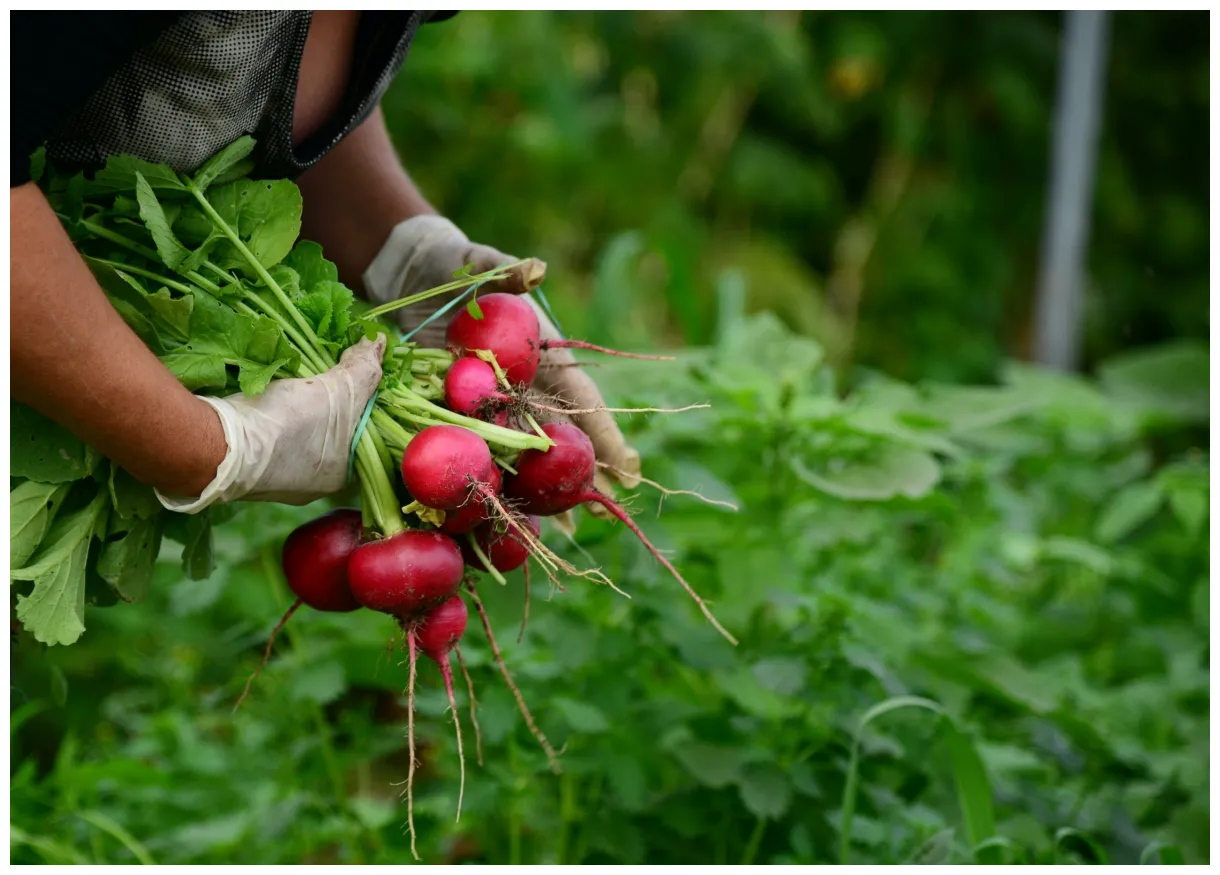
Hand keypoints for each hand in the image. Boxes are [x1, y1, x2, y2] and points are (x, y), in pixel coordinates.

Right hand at [156, 336, 385, 511]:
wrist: (219, 445)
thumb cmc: (289, 425)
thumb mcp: (338, 392)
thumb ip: (364, 369)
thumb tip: (380, 342)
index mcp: (340, 476)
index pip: (363, 433)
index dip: (363, 401)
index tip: (359, 373)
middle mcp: (311, 483)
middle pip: (331, 432)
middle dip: (333, 401)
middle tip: (333, 368)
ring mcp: (276, 476)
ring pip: (299, 430)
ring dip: (302, 403)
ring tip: (305, 373)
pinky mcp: (247, 461)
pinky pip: (272, 431)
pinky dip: (276, 409)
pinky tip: (278, 388)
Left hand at [362, 217, 640, 496]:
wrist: (414, 276)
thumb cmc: (459, 267)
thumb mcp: (483, 266)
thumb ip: (509, 271)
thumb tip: (535, 270)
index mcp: (543, 353)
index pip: (583, 398)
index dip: (605, 433)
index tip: (628, 467)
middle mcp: (526, 382)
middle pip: (563, 435)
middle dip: (585, 473)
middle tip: (604, 510)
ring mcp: (495, 400)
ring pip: (527, 452)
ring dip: (544, 487)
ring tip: (561, 526)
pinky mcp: (461, 410)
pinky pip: (484, 449)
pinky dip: (495, 478)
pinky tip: (502, 509)